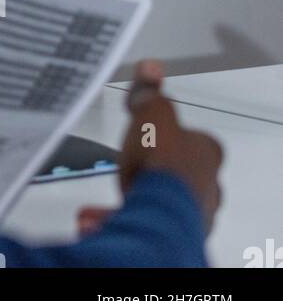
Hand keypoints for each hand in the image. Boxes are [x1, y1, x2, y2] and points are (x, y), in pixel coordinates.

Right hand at [76, 59, 222, 237]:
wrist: (158, 214)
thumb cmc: (163, 164)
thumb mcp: (152, 113)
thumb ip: (149, 92)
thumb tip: (150, 66)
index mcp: (208, 153)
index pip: (193, 136)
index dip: (168, 132)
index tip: (147, 129)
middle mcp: (206, 185)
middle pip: (178, 169)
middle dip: (153, 166)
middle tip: (132, 162)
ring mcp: (190, 213)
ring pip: (161, 198)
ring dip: (137, 193)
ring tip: (111, 190)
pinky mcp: (169, 234)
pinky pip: (140, 221)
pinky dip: (115, 216)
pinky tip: (93, 215)